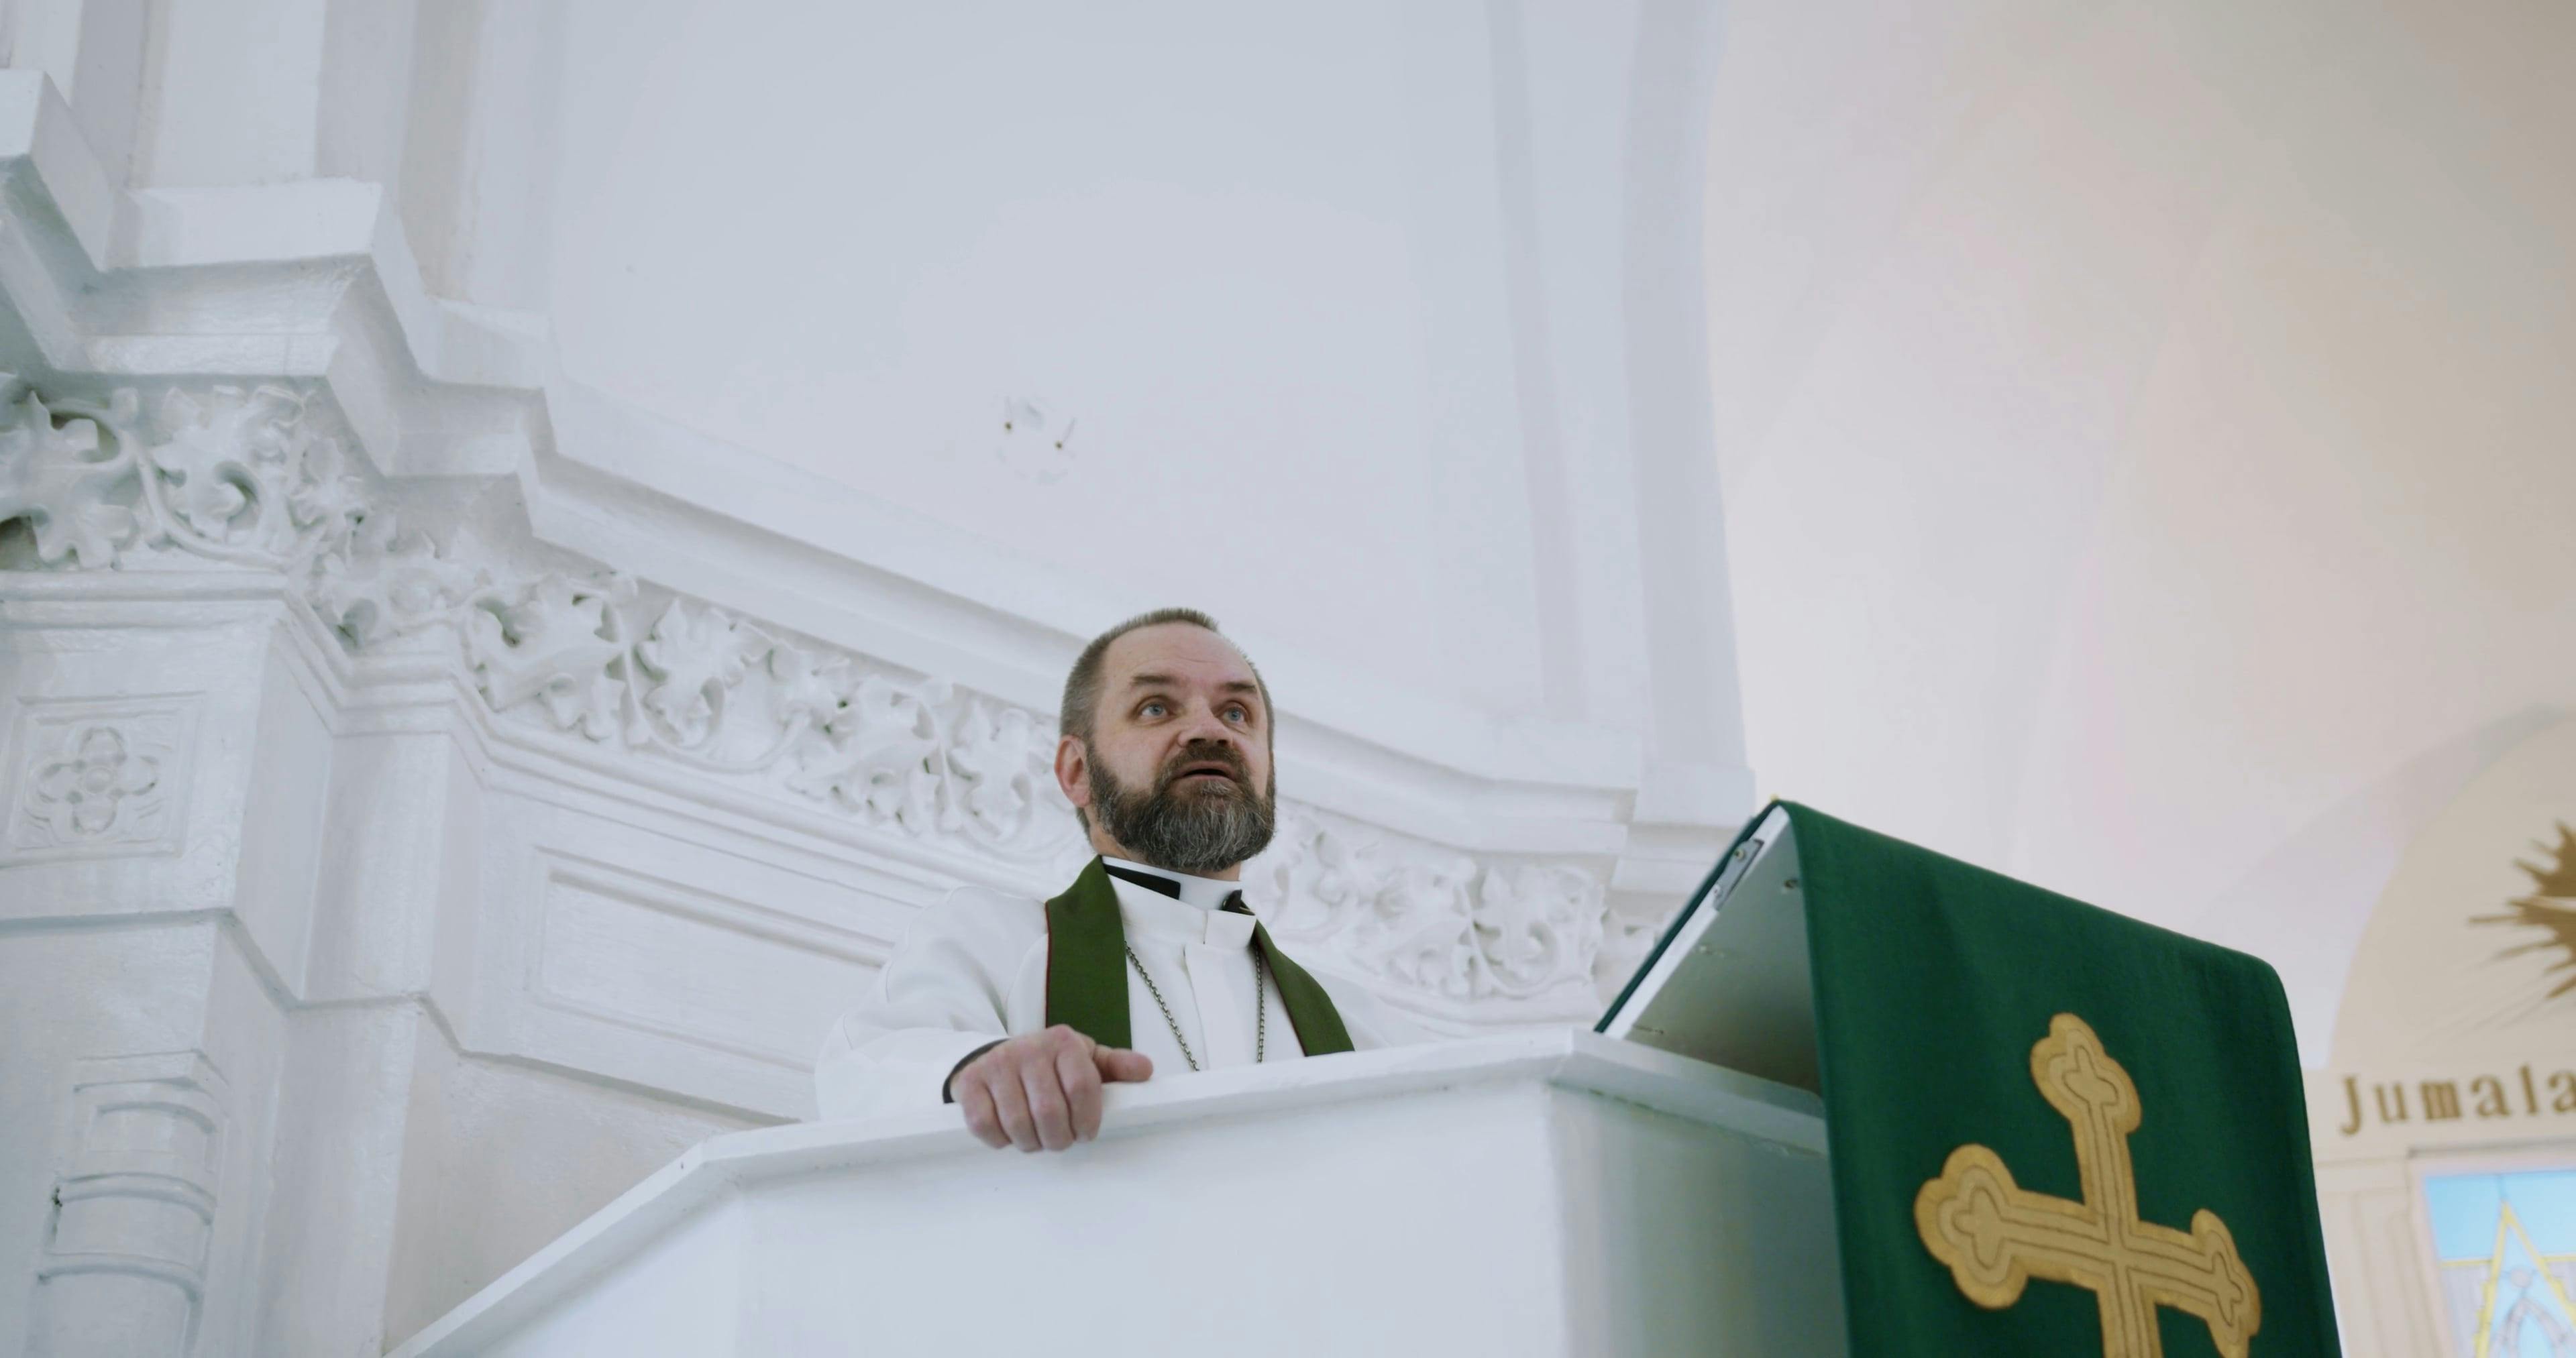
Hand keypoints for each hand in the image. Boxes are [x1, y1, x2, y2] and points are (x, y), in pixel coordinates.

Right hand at [950, 1025, 1152, 1151]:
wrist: (995, 1057)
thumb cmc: (1048, 1066)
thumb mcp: (1084, 1060)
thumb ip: (1115, 1067)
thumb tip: (1145, 1070)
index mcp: (1063, 1041)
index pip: (1082, 1087)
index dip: (1087, 1120)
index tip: (1086, 1132)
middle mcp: (1028, 1048)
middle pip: (1050, 1112)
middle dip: (1059, 1138)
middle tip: (1060, 1140)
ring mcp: (996, 1064)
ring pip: (1018, 1123)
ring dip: (1031, 1142)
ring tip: (1036, 1138)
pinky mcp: (969, 1083)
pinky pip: (985, 1125)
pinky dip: (1000, 1140)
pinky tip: (1009, 1134)